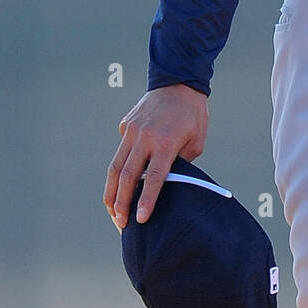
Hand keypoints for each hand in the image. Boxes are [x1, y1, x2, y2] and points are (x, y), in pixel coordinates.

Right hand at [103, 84, 208, 230]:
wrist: (179, 83)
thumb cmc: (193, 116)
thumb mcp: (196, 142)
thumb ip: (180, 164)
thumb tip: (165, 185)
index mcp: (166, 142)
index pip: (154, 178)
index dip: (146, 200)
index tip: (140, 219)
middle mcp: (145, 137)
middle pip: (127, 176)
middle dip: (121, 204)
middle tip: (121, 224)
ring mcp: (131, 130)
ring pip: (115, 167)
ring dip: (111, 193)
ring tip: (113, 212)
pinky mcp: (125, 125)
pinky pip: (120, 151)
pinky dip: (118, 170)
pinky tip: (120, 185)